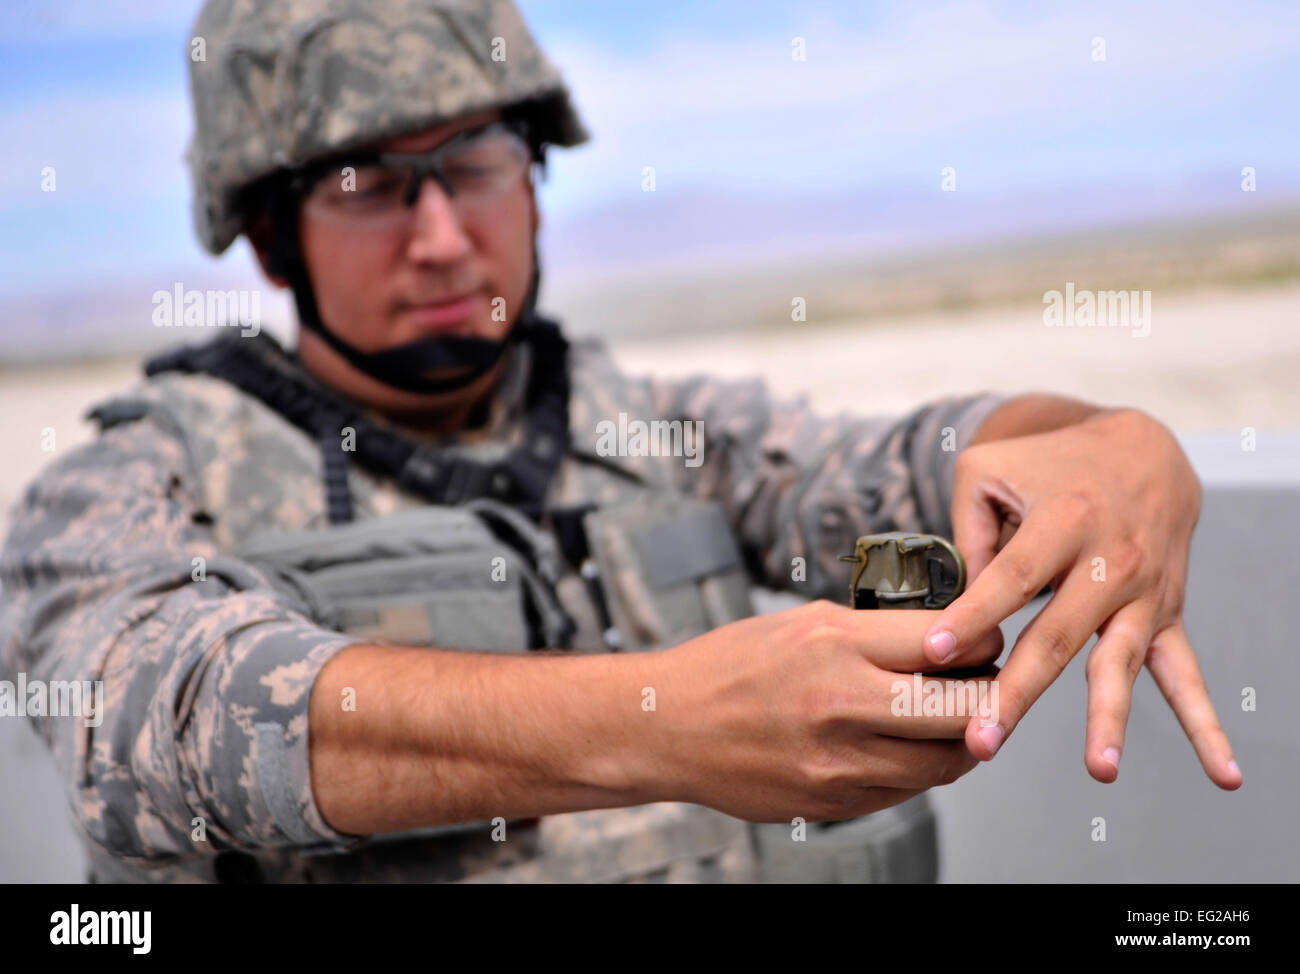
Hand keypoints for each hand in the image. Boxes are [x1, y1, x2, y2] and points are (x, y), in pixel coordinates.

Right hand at [642, 599, 1001, 822]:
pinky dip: (920, 768)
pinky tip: (907, 746)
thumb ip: (875, 634)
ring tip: (952, 720)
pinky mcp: (833, 801)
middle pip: (962, 709)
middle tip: (986, 685)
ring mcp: (838, 761)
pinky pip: (907, 790)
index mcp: (835, 643)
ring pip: (944, 761)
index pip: (949, 641)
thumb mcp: (802, 622)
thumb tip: (946, 639)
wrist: (669, 727)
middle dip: (987, 696)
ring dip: (962, 741)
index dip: (983, 641)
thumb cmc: (732, 666)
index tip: (984, 642)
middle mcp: (841, 702)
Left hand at [925, 408, 1240, 788]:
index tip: (936, 652)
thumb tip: (962, 606)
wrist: (1141, 451)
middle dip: (1019, 691)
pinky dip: (1206, 726)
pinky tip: (1222, 772)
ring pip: (1121, 661)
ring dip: (1109, 717)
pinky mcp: (1165, 615)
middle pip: (1059, 635)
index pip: (1013, 576)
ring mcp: (1143, 594)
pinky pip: (1187, 674)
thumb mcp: (990, 471)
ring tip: (1101, 767)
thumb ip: (966, 534)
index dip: (974, 614)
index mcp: (1063, 519)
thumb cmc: (1049, 465)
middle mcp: (1111, 560)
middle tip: (984, 738)